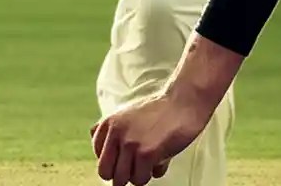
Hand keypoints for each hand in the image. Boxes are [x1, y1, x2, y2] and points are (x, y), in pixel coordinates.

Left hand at [90, 93, 210, 184]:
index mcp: (108, 124)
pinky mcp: (146, 154)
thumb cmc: (160, 111)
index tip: (129, 156)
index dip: (116, 161)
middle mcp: (115, 133)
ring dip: (138, 174)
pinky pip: (141, 179)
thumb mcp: (127, 114)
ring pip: (122, 180)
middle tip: (137, 166)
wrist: (184, 102)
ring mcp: (130, 144)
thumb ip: (110, 129)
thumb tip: (96, 146)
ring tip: (151, 160)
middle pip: (105, 173)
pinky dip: (152, 173)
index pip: (99, 158)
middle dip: (121, 174)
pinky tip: (161, 158)